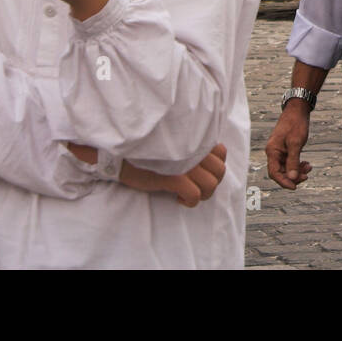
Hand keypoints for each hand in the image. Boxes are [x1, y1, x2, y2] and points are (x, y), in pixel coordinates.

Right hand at [69, 143, 227, 206]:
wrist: (119, 155)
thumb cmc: (143, 150)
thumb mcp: (169, 143)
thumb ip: (187, 145)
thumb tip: (202, 157)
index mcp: (193, 139)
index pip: (221, 152)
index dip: (215, 166)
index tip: (201, 173)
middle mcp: (193, 150)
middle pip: (220, 171)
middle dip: (211, 184)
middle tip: (195, 187)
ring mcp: (185, 164)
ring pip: (211, 185)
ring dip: (202, 194)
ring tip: (187, 194)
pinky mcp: (174, 177)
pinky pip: (195, 195)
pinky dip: (190, 201)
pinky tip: (178, 199)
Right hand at [265, 102, 312, 189]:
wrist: (297, 110)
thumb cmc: (295, 124)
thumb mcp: (295, 143)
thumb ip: (293, 162)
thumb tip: (293, 178)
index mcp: (272, 151)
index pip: (274, 173)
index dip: (284, 182)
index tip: (295, 187)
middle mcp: (273, 152)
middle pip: (280, 172)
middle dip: (293, 176)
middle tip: (306, 176)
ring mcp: (279, 150)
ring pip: (286, 168)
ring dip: (297, 171)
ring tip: (308, 168)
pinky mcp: (286, 148)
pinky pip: (290, 162)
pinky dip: (298, 164)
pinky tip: (306, 164)